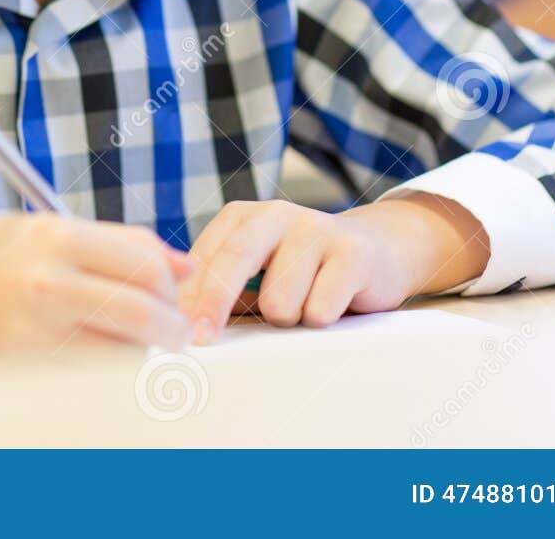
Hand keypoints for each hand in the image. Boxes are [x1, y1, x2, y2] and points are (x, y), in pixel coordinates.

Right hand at [0, 214, 193, 361]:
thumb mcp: (45, 231)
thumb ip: (114, 244)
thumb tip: (183, 266)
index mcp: (55, 236)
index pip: (144, 261)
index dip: (170, 281)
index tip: (174, 293)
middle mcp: (47, 282)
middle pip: (144, 311)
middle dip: (171, 327)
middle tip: (173, 332)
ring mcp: (34, 331)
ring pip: (124, 354)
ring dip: (138, 352)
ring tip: (124, 342)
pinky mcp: (23, 369)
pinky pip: (90, 377)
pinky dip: (104, 371)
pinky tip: (90, 355)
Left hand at [177, 195, 489, 342]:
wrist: (380, 250)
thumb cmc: (304, 270)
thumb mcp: (258, 268)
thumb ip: (219, 284)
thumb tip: (175, 321)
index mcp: (243, 217)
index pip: (205, 257)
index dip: (188, 296)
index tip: (174, 330)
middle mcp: (276, 214)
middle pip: (234, 261)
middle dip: (214, 305)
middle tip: (202, 340)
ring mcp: (317, 228)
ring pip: (280, 301)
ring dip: (288, 319)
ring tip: (305, 305)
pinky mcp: (353, 252)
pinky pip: (320, 309)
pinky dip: (321, 319)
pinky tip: (334, 303)